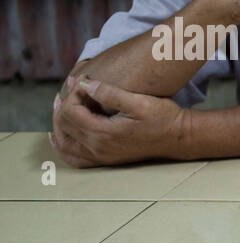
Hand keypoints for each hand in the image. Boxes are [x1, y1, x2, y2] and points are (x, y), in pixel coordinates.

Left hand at [51, 78, 188, 166]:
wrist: (179, 138)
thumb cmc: (163, 118)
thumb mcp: (140, 101)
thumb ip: (110, 93)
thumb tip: (84, 84)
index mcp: (104, 133)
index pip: (70, 112)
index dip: (72, 94)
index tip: (84, 82)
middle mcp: (98, 148)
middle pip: (63, 126)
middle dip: (63, 105)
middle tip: (74, 90)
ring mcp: (101, 156)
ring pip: (63, 143)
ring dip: (58, 124)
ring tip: (63, 107)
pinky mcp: (105, 160)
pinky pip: (73, 158)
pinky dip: (63, 146)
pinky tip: (63, 135)